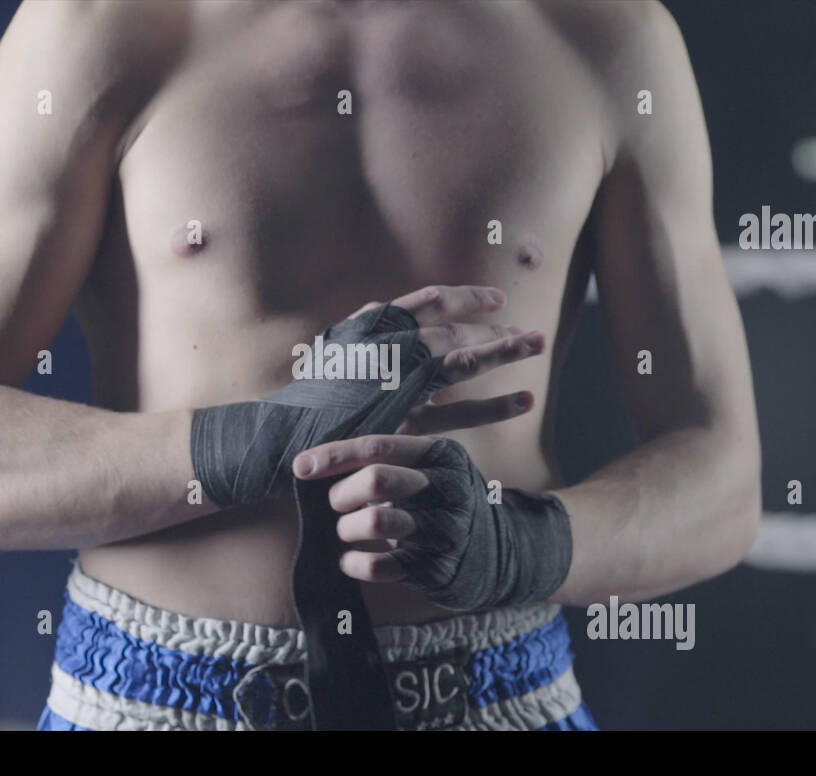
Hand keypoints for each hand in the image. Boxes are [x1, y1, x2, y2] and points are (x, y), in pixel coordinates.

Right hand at [191, 285, 545, 506]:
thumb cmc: (306, 401)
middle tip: (523, 334)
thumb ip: (369, 341)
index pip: (428, 301)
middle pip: (453, 330)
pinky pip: (460, 410)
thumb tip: (392, 327)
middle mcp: (388, 347)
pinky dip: (494, 405)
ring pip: (463, 360)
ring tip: (537, 346)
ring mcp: (398, 381)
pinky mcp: (405, 418)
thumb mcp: (336, 355)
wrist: (278, 437)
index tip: (494, 301)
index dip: (465, 298)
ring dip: (503, 350)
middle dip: (491, 329)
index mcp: (371, 327)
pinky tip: (524, 400)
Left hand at [293, 434, 572, 610]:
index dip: (335, 455)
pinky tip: (350, 560)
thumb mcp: (429, 469)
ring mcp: (446, 530)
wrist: (493, 556)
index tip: (301, 467)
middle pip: (378, 478)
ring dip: (347, 528)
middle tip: (335, 503)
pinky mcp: (437, 568)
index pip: (379, 445)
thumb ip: (384, 458)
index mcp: (442, 455)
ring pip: (375, 522)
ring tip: (345, 530)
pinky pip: (379, 566)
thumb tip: (312, 459)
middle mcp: (449, 488)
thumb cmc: (439, 503)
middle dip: (343, 492)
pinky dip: (354, 563)